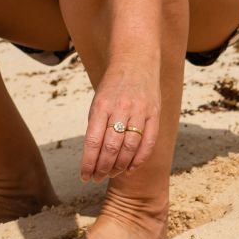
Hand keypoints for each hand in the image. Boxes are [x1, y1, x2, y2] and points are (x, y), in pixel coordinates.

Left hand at [81, 59, 156, 180]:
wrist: (135, 60)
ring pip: (129, 147)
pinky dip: (139, 159)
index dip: (88, 163)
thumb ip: (96, 126)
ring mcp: (139, 110)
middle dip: (102, 168)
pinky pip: (148, 142)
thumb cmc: (113, 86)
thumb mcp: (98, 102)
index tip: (84, 176)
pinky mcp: (154, 113)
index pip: (93, 141)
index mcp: (101, 105)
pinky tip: (130, 169)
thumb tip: (93, 157)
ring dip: (119, 166)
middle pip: (111, 147)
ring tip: (112, 174)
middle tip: (97, 178)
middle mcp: (121, 108)